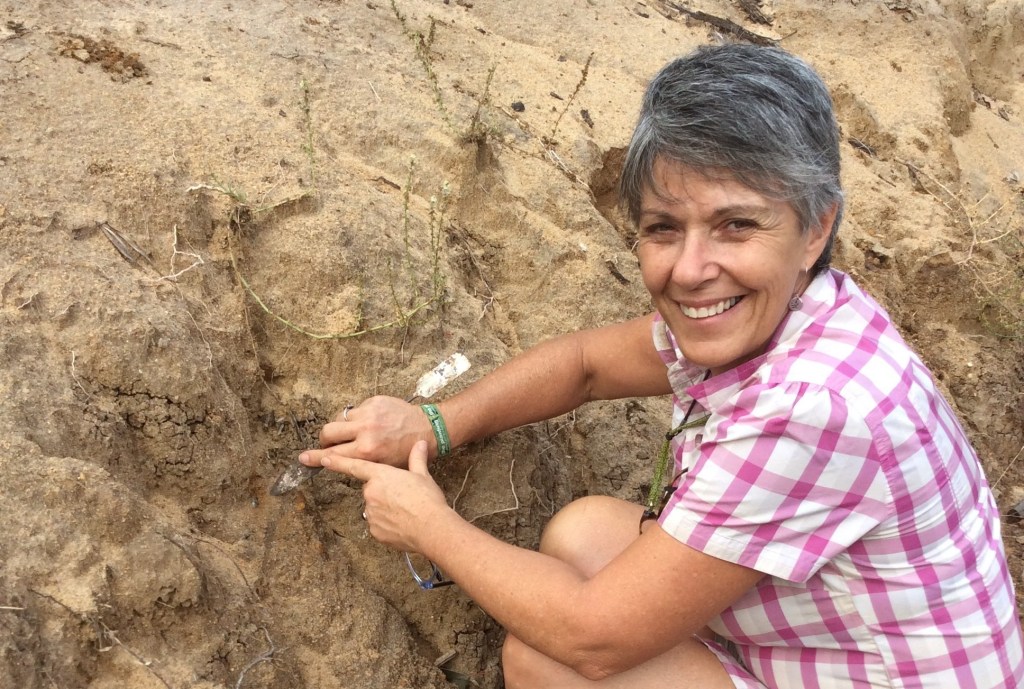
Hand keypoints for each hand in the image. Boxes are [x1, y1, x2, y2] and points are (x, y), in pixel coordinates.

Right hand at [298, 396, 434, 468]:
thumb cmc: (406, 452)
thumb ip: (358, 462)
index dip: (315, 457)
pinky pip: (355, 409)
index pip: (332, 455)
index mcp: (367, 451)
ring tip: (353, 432)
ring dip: (342, 427)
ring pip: (340, 418)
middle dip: (325, 439)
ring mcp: (369, 413)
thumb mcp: (382, 465)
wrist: (428, 429)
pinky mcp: (374, 400)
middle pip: (328, 432)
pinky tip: (369, 423)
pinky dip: (357, 417)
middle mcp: (365, 431)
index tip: (303, 458)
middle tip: (329, 443)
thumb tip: (336, 460)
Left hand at [332, 440, 452, 551]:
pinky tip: (402, 523)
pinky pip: (377, 524)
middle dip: (383, 491)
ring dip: (385, 507)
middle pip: (371, 488)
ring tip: (405, 511)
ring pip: (374, 507)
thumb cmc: (428, 499)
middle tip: (403, 495)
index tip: (323, 459)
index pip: (355, 466)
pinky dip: (387, 523)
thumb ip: (417, 459)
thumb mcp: (423, 475)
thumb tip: (421, 444)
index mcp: (381, 475)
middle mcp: (371, 492)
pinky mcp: (374, 530)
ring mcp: (371, 513)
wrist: (431, 528)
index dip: (338, 462)